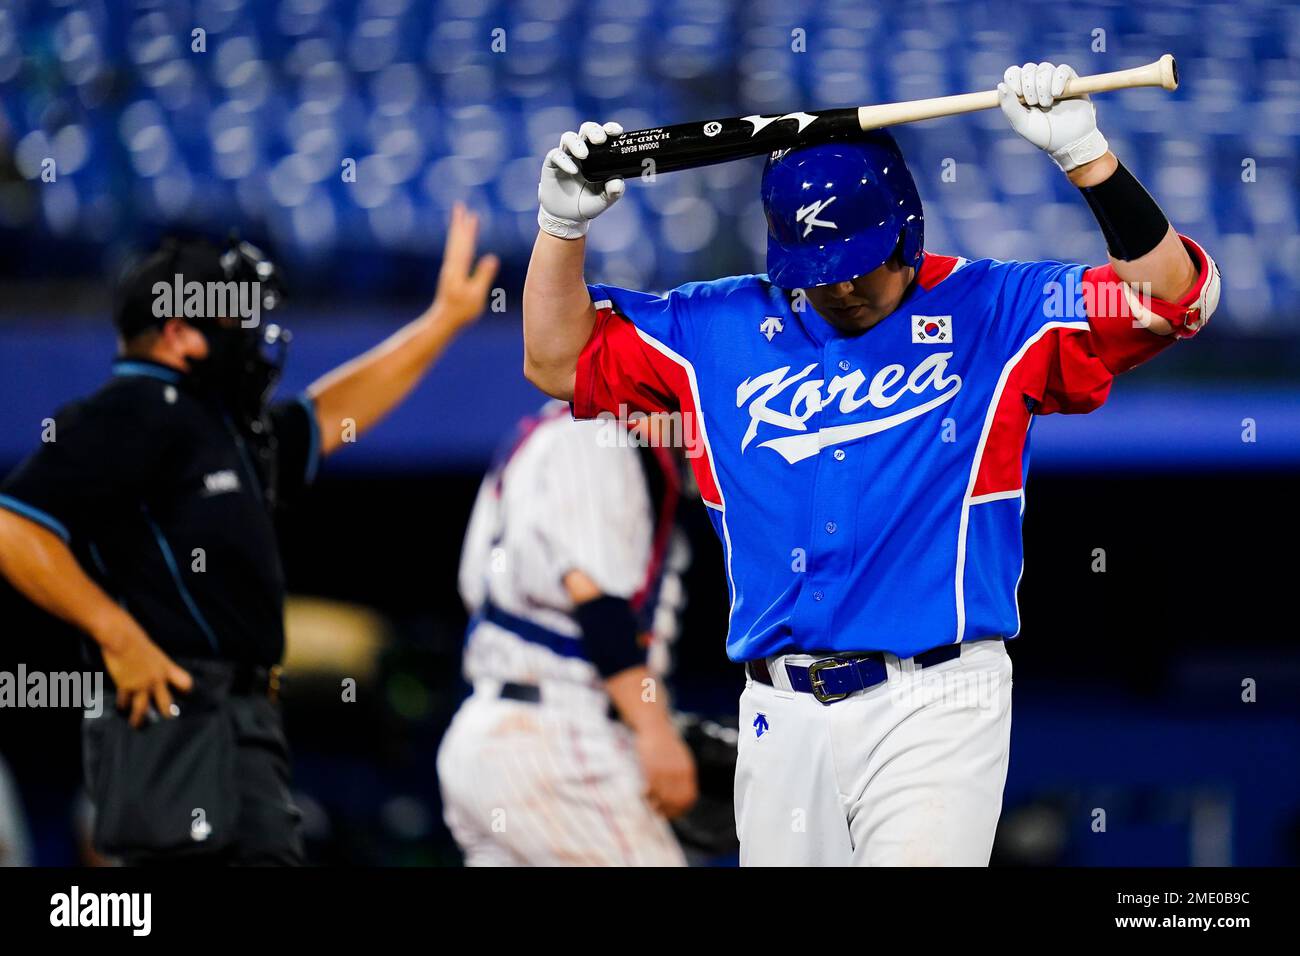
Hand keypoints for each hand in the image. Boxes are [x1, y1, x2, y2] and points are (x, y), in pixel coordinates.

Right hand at [97, 615, 192, 728]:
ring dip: (139, 719)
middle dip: (167, 712)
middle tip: (167, 719)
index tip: (184, 694)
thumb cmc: (137, 639)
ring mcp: (141, 685)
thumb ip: (155, 663)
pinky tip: (121, 707)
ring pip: (142, 709)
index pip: (185, 682)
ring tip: (137, 725)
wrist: (121, 639)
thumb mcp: (153, 651)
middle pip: (166, 702)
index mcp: (166, 668)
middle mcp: (157, 680)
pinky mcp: (126, 687)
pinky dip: (123, 705)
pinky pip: (125, 701)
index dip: (186, 689)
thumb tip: (152, 668)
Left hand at [430, 202, 499, 329]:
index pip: (465, 245)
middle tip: (460, 206)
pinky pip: (454, 252)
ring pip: (453, 245)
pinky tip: (459, 240)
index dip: (469, 230)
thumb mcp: (476, 295)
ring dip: (457, 230)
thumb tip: (492, 258)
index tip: (472, 215)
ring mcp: (449, 269)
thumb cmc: (461, 311)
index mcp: (457, 269)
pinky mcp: (450, 274)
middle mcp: (451, 266)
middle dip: (459, 223)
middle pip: (456, 240)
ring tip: (459, 217)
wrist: (443, 320)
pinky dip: (457, 241)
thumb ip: (483, 276)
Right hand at [537, 121, 625, 239]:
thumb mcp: (604, 200)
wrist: (567, 218)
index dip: (610, 129)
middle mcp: (582, 151)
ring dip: (577, 143)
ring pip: (569, 137)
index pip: (604, 135)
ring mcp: (567, 156)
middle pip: (586, 129)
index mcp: (598, 156)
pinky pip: (556, 155)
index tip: (617, 131)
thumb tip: (618, 182)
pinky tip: (573, 171)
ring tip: (584, 155)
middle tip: (600, 140)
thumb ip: (614, 192)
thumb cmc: (588, 204)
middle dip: (594, 130)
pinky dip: (564, 160)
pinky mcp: (552, 164)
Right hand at [636, 721, 697, 818]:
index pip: (688, 798)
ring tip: (650, 802)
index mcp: (688, 770)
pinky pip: (652, 786)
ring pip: (663, 796)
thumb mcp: (680, 758)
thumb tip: (681, 795)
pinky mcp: (653, 766)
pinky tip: (643, 792)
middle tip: (657, 810)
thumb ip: (682, 776)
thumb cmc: (665, 744)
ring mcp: (666, 769)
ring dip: (656, 803)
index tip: (672, 813)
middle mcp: (679, 772)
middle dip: (667, 809)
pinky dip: (647, 793)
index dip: (680, 809)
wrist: (654, 726)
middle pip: (676, 800)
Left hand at [998, 62, 1108, 171]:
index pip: (1013, 73)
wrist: (1070, 141)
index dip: (1014, 79)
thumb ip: (1009, 106)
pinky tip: (1057, 94)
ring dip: (1043, 86)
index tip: (1019, 94)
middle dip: (1029, 86)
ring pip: (1044, 68)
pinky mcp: (1070, 81)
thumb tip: (1001, 85)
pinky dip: (1058, 80)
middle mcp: (1037, 84)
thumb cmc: (1044, 134)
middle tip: (1035, 104)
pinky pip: (1062, 70)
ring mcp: (1054, 81)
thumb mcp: (1022, 123)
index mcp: (1022, 93)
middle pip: (1028, 69)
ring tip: (1047, 104)